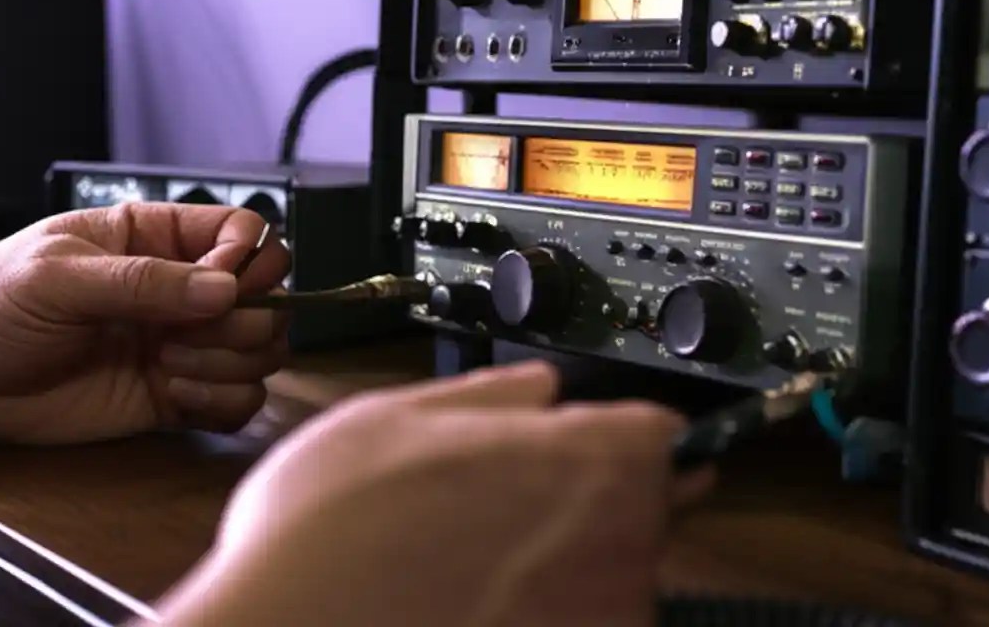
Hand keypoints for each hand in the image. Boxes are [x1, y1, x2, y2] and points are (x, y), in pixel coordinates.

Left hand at [0, 203, 291, 444]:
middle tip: (183, 336)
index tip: (222, 286)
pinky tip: (176, 397)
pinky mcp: (180, 395)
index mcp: (157, 239)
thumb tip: (223, 289)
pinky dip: (224, 403)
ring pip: (264, 350)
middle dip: (242, 321)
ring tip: (170, 368)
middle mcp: (183, 290)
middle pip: (268, 295)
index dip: (250, 258)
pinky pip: (241, 401)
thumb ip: (141, 281)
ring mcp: (185, 344)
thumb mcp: (55, 277)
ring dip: (231, 363)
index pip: (244, 231)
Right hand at [158, 361, 714, 626]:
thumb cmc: (328, 534)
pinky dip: (552, 613)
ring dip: (572, 559)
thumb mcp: (394, 417)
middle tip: (516, 503)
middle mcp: (615, 537)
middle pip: (645, 501)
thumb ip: (491, 396)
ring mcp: (604, 612)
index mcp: (583, 455)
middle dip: (596, 495)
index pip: (660, 430)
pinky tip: (483, 600)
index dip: (622, 432)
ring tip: (481, 556)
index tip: (598, 442)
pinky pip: (584, 621)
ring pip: (615, 569)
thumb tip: (538, 386)